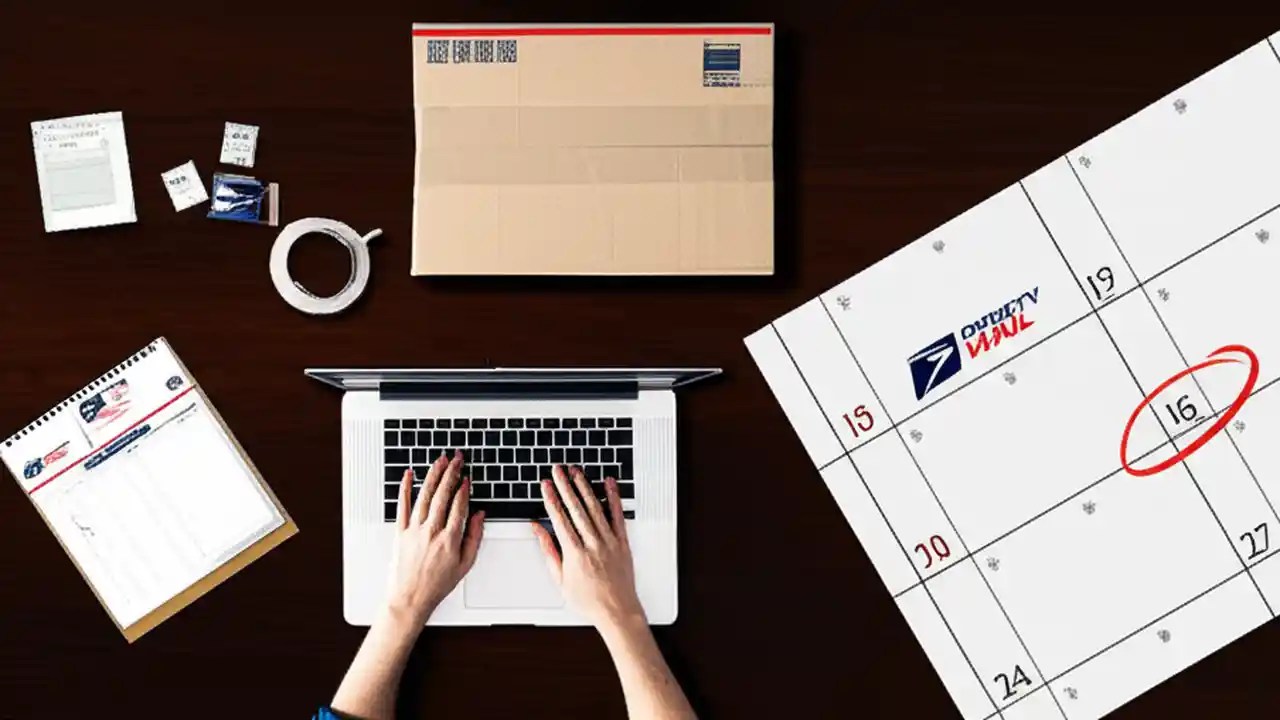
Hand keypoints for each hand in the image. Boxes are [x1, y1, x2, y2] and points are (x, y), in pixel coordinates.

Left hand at [385, 451, 484, 624]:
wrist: (409, 598)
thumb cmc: (436, 585)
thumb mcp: (465, 565)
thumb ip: (474, 537)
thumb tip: (479, 516)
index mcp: (450, 539)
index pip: (459, 506)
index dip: (464, 489)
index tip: (467, 478)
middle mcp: (431, 531)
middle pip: (443, 495)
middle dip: (451, 473)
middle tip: (457, 460)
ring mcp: (414, 530)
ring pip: (425, 495)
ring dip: (433, 475)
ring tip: (440, 461)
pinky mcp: (400, 532)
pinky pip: (402, 505)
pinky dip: (405, 488)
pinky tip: (409, 475)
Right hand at [531, 465, 643, 629]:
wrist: (617, 610)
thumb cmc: (589, 600)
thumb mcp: (560, 580)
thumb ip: (549, 551)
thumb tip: (538, 530)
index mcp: (575, 553)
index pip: (560, 518)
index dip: (551, 499)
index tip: (545, 485)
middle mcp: (592, 543)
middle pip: (576, 508)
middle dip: (565, 486)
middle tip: (557, 470)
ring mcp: (609, 541)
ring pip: (595, 507)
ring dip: (584, 487)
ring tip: (576, 471)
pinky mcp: (622, 541)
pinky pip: (618, 515)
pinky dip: (614, 497)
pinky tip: (609, 483)